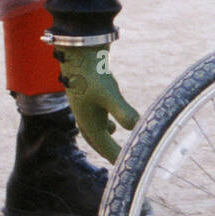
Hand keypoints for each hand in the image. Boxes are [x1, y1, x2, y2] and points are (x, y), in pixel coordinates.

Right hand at [54, 46, 139, 162]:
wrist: (78, 50)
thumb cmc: (91, 73)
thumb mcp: (109, 93)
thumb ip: (122, 111)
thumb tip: (136, 126)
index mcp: (88, 122)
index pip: (105, 148)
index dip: (118, 157)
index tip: (130, 165)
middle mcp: (85, 117)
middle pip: (97, 142)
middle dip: (109, 152)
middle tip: (121, 161)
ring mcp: (86, 106)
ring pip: (95, 129)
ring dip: (104, 137)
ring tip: (113, 138)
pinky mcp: (89, 95)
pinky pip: (96, 116)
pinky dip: (104, 122)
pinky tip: (110, 119)